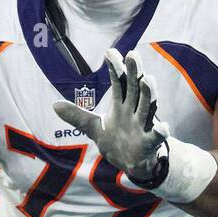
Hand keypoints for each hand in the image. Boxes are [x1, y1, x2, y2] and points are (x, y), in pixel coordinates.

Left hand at [53, 49, 169, 184]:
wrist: (132, 164)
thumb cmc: (116, 141)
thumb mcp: (94, 128)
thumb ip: (77, 115)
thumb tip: (54, 104)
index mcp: (121, 105)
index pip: (119, 82)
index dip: (115, 68)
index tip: (109, 52)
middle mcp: (134, 111)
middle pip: (135, 89)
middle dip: (134, 73)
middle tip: (133, 55)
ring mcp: (143, 126)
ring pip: (148, 107)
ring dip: (149, 94)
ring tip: (149, 80)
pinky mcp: (150, 142)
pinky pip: (156, 136)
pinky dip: (160, 131)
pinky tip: (163, 126)